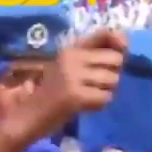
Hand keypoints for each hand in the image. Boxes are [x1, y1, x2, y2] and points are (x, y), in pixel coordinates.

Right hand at [13, 28, 126, 142]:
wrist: (26, 118)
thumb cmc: (50, 94)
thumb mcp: (69, 68)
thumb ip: (96, 54)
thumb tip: (124, 45)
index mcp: (70, 49)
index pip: (106, 34)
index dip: (118, 43)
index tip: (113, 55)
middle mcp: (71, 58)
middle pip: (116, 59)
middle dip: (110, 75)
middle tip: (91, 85)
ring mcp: (72, 76)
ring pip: (113, 80)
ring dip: (104, 91)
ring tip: (84, 96)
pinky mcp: (75, 95)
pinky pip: (105, 98)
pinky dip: (98, 105)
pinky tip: (82, 106)